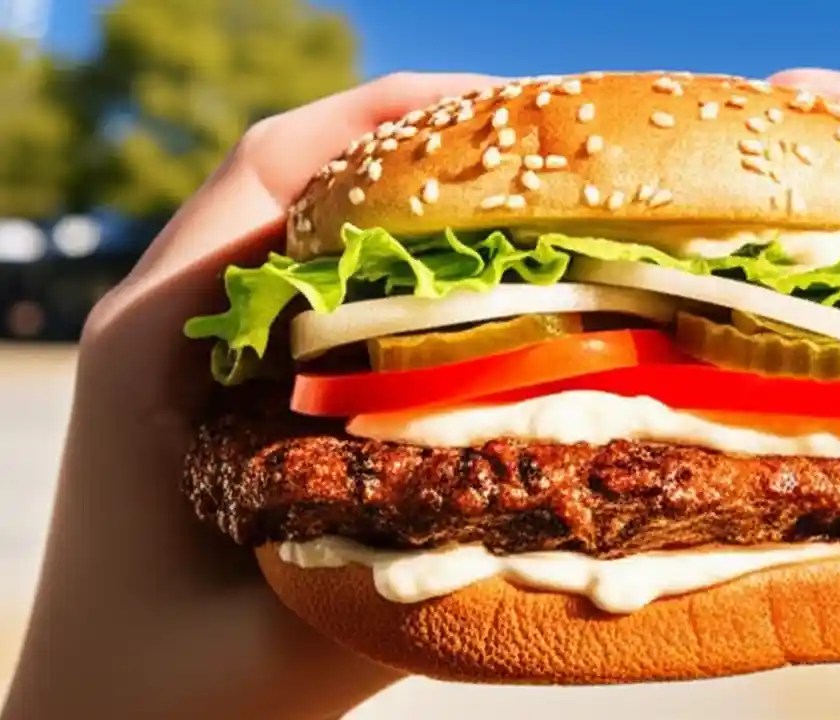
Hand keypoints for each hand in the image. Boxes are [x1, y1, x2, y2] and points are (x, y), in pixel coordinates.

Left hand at [2, 72, 500, 719]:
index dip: (395, 122)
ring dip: (401, 185)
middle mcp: (163, 324)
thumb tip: (552, 472)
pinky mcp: (219, 382)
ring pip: (297, 216)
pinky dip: (387, 254)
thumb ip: (416, 552)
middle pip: (291, 168)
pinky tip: (464, 284)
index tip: (510, 111)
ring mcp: (188, 348)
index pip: (277, 173)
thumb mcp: (304, 633)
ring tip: (517, 191)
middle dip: (416, 133)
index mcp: (155, 348)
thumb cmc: (169, 698)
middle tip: (542, 136)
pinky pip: (306, 281)